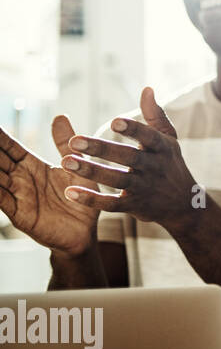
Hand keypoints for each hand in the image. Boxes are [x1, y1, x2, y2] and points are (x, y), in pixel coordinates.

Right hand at [0, 115, 100, 255]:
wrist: (85, 233)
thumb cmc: (81, 199)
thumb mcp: (76, 167)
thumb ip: (65, 144)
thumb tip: (59, 116)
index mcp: (33, 166)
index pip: (11, 148)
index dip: (0, 136)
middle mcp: (21, 180)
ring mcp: (18, 196)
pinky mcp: (20, 214)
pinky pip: (1, 200)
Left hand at [59, 87, 201, 230]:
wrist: (183, 205)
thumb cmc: (171, 164)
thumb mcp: (169, 140)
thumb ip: (155, 115)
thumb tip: (146, 88)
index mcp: (163, 148)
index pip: (149, 137)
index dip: (134, 129)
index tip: (115, 121)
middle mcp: (154, 168)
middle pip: (128, 158)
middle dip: (102, 149)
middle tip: (74, 140)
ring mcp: (144, 188)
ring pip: (116, 180)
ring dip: (91, 171)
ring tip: (66, 161)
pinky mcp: (133, 206)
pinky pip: (111, 204)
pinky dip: (91, 200)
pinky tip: (70, 192)